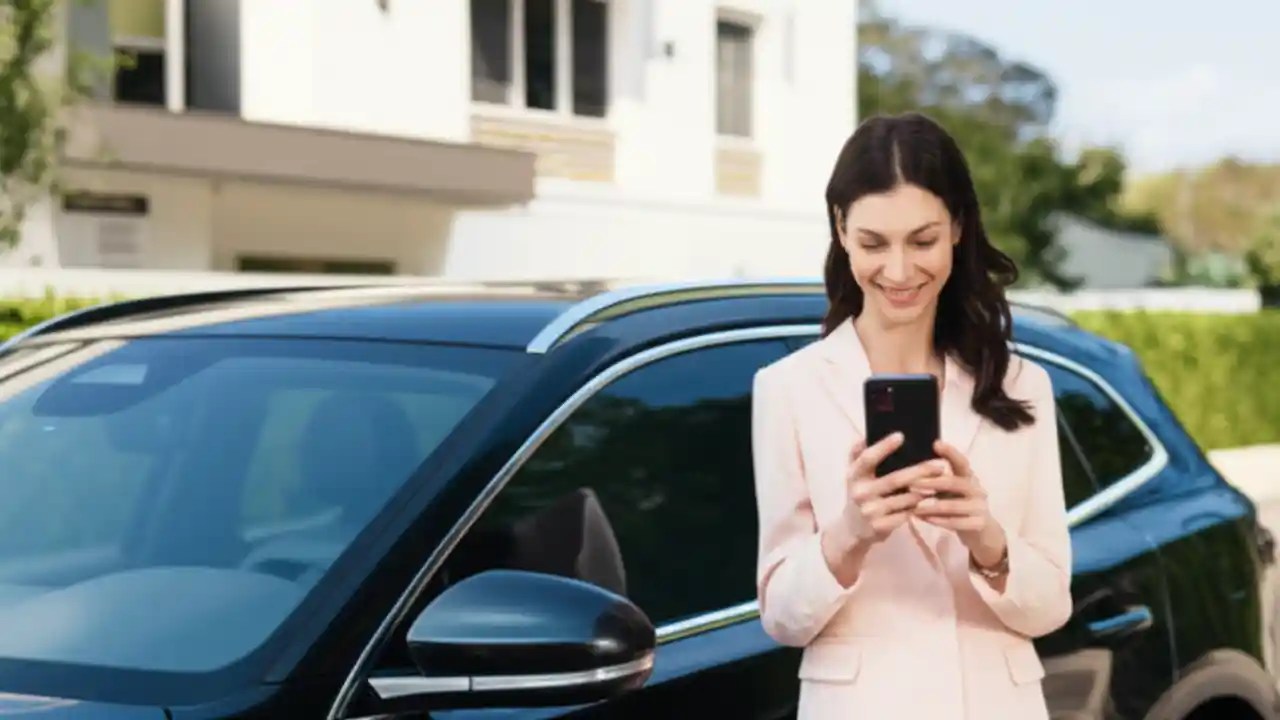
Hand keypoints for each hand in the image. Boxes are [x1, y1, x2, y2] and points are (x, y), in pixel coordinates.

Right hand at [843, 433, 944, 543]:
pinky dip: (919, 507)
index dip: (883, 447)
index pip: (867, 458)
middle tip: (940, 464)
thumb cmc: (860, 494)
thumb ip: (857, 455)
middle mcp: (860, 493)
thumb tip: (865, 436)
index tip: (901, 436)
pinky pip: (906, 514)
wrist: (853, 528)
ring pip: (905, 499)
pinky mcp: (880, 526)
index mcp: (854, 476)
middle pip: (894, 479)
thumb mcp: (855, 475)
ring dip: (925, 491)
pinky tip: (931, 501)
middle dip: (920, 471)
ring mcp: (870, 511)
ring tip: (942, 482)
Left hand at [910, 440, 1006, 568]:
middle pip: (955, 483)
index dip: (950, 452)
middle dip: (932, 483)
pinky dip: (938, 521)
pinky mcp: (978, 524)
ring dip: (932, 506)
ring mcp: (980, 507)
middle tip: (912, 484)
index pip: (961, 462)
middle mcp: (977, 490)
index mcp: (969, 478)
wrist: (983, 533)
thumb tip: (912, 472)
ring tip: (915, 506)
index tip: (936, 444)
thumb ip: (938, 482)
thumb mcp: (951, 492)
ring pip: (954, 505)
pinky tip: (923, 519)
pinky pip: (956, 522)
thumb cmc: (960, 507)